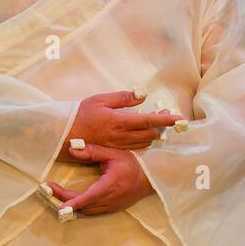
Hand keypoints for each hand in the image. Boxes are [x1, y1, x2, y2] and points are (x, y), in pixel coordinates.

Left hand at [47, 143, 154, 215]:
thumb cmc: (132, 165)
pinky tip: (70, 200)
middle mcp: (110, 200)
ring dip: (70, 205)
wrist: (150, 180)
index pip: (89, 197)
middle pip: (82, 206)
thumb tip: (72, 148)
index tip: (59, 205)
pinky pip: (91, 212)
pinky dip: (79, 207)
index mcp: (110, 185)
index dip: (73, 202)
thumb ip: (92, 151)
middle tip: (48, 189)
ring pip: (85, 211)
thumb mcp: (113, 153)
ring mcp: (110, 207)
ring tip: (55, 193)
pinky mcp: (110, 210)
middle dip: (63, 200)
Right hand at [58, 90, 182, 159]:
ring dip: (155, 135)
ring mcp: (119, 145)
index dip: (165, 120)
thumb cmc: (82, 114)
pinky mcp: (115, 150)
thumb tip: (142, 95)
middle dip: (162, 127)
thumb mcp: (101, 100)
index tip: (178, 118)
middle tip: (169, 118)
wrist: (66, 134)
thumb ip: (123, 98)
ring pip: (144, 143)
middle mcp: (122, 136)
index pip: (148, 121)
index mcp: (120, 121)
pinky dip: (145, 142)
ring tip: (160, 127)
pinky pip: (135, 148)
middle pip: (150, 134)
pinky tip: (146, 137)